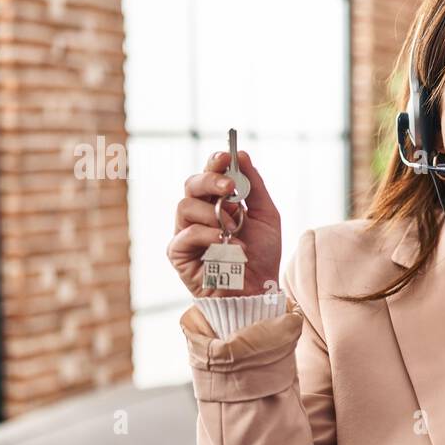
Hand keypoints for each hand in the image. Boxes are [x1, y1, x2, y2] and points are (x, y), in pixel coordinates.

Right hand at [168, 149, 282, 297]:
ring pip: (185, 206)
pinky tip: (227, 245)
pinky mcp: (178, 253)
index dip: (214, 163)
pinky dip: (208, 236)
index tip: (226, 156)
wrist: (259, 290)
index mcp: (217, 202)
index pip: (208, 175)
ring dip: (213, 214)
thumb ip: (254, 187)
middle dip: (210, 180)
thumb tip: (241, 155)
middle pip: (191, 184)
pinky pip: (186, 234)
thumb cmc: (261, 255)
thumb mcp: (266, 216)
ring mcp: (186, 233)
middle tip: (230, 186)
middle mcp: (198, 215)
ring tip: (234, 229)